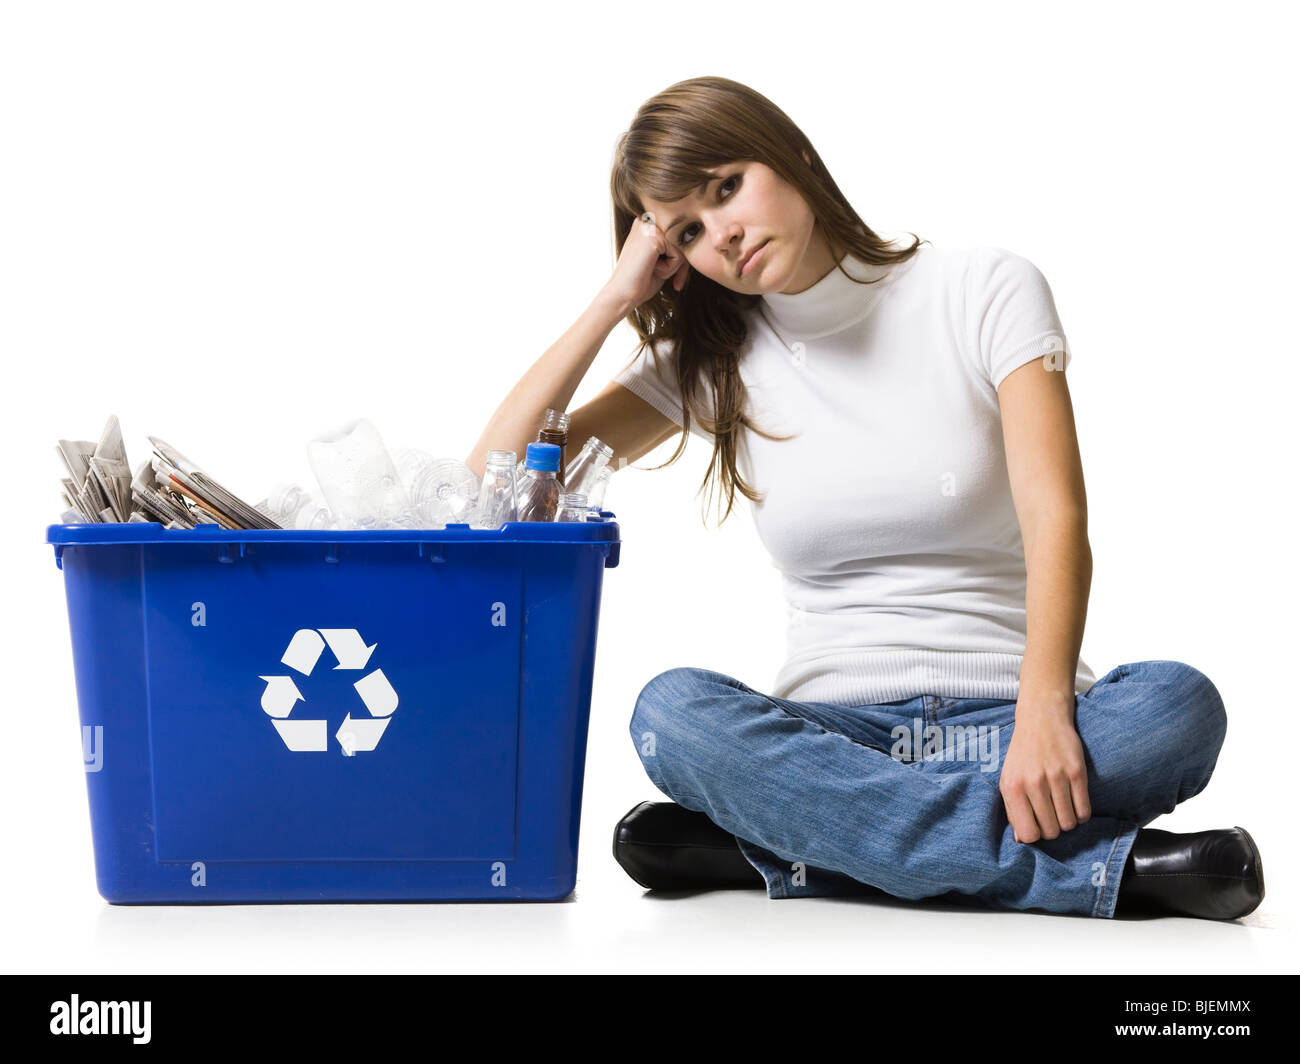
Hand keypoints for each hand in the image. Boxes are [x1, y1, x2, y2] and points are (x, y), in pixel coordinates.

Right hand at [604, 211, 690, 314]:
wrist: (622, 294)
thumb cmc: (642, 280)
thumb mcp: (663, 258)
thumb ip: (677, 246)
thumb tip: (702, 238)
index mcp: (648, 222)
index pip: (679, 234)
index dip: (681, 257)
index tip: (677, 276)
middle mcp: (647, 219)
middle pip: (683, 238)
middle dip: (682, 262)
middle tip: (673, 280)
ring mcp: (649, 226)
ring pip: (683, 246)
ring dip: (675, 266)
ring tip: (655, 271)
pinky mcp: (654, 237)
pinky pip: (679, 254)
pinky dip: (671, 268)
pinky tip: (653, 270)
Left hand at [999, 700, 1090, 843]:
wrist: (1041, 719)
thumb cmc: (1023, 753)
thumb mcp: (1008, 779)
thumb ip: (1013, 809)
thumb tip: (1022, 840)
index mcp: (1013, 787)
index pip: (1028, 834)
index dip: (1034, 835)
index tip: (1036, 827)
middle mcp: (1033, 783)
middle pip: (1051, 831)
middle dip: (1052, 829)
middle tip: (1051, 816)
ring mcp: (1057, 777)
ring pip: (1069, 824)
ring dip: (1067, 822)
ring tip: (1062, 809)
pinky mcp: (1077, 772)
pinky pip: (1084, 811)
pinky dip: (1081, 814)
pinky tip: (1074, 803)